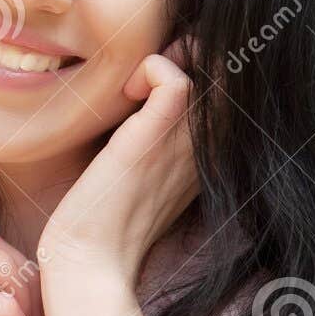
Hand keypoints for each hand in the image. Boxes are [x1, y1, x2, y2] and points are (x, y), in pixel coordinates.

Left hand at [38, 40, 201, 285]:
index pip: (225, 87)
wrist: (89, 262)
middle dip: (190, 53)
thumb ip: (153, 135)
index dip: (197, 64)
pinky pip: (174, 78)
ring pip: (206, 66)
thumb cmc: (101, 220)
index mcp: (206, 152)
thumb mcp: (139, 171)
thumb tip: (138, 95)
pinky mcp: (156, 137)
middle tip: (146, 75)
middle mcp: (206, 143)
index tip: (154, 80)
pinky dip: (150, 69)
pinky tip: (126, 94)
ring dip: (167, 59)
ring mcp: (186, 140)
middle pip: (223, 72)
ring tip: (135, 86)